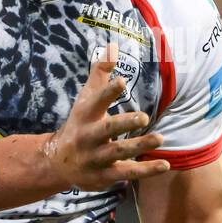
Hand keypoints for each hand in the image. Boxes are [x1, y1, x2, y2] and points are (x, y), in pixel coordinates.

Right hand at [42, 41, 169, 189]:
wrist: (57, 163)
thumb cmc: (78, 124)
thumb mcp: (85, 100)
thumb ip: (100, 75)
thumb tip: (113, 46)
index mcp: (85, 115)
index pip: (96, 101)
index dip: (108, 92)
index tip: (121, 81)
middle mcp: (89, 136)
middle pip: (107, 128)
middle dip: (125, 123)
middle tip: (144, 116)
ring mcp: (96, 157)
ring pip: (119, 152)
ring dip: (139, 145)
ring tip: (160, 137)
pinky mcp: (104, 176)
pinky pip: (127, 173)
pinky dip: (146, 170)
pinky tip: (164, 164)